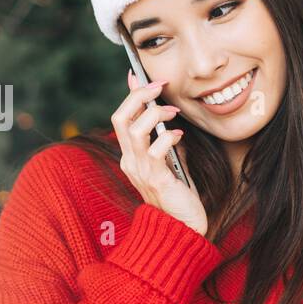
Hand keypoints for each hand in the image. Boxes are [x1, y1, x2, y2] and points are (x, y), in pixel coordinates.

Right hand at [111, 71, 207, 235]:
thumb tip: (165, 109)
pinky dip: (168, 136)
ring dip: (154, 113)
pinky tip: (179, 135)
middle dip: (138, 95)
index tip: (138, 75)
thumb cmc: (178, 193)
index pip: (121, 118)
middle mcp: (129, 161)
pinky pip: (156, 150)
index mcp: (130, 156)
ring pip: (135, 129)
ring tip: (172, 111)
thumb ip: (163, 136)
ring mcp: (139, 171)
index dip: (129, 94)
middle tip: (158, 85)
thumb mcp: (169, 158)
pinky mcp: (156, 179)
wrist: (181, 227)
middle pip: (121, 117)